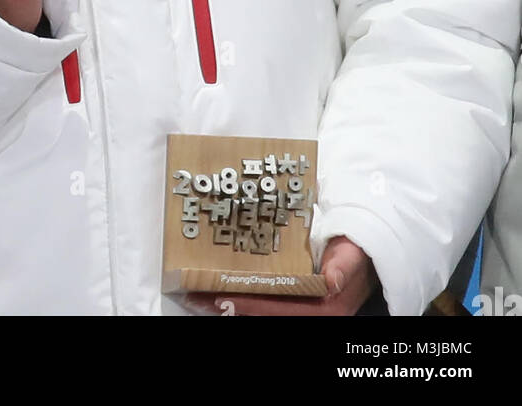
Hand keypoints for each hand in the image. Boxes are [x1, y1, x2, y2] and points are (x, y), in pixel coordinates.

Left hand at [184, 236, 376, 316]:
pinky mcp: (296, 303)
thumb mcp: (354, 253)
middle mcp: (312, 315)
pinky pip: (267, 303)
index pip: (280, 310)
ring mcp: (303, 310)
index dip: (248, 305)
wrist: (368, 252)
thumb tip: (332, 279)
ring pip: (263, 312)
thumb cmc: (358, 248)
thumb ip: (344, 264)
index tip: (219, 297)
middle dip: (230, 307)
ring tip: (199, 294)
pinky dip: (244, 298)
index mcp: (327, 309)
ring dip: (232, 304)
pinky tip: (221, 290)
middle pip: (265, 314)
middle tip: (196, 296)